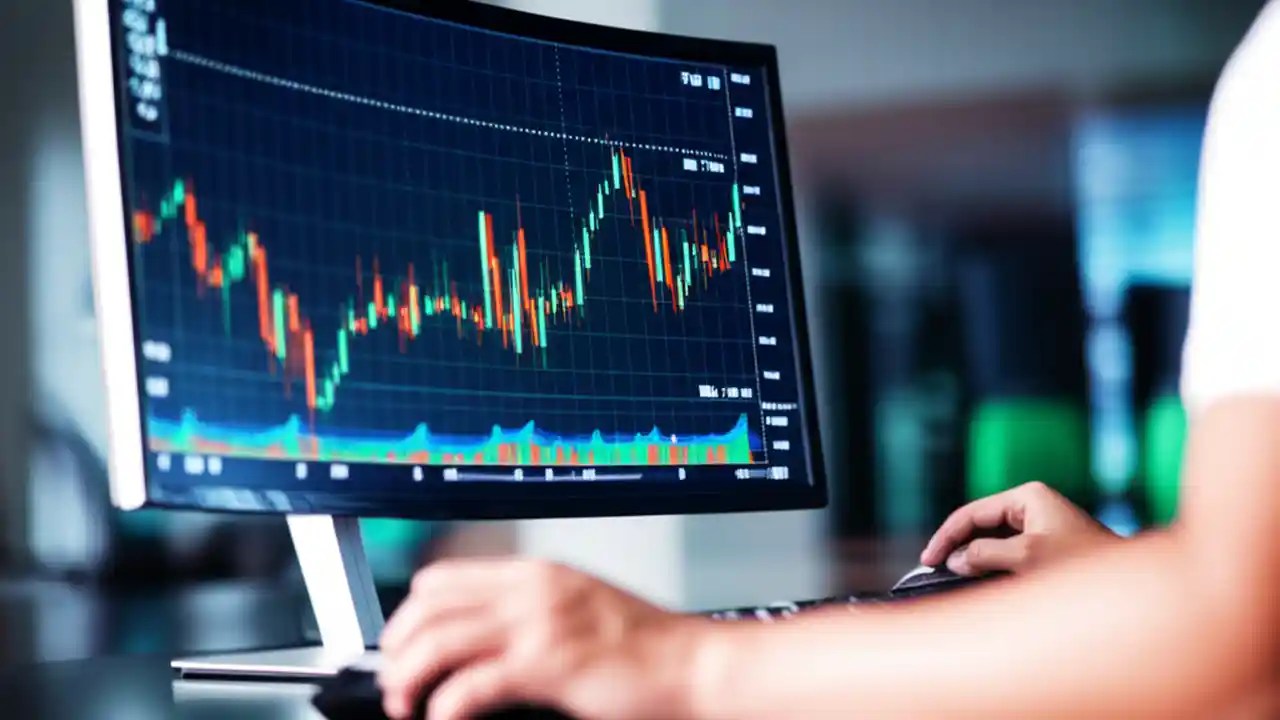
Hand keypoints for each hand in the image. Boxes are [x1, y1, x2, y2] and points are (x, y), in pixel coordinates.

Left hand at [377, 558, 711, 719]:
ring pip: (439, 641)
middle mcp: (532, 590)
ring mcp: (540, 625)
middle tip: (394, 682)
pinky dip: (445, 707)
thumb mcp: (579, 611)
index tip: (401, 646)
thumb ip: (531, 615)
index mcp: (536, 574)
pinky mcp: (549, 666)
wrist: (696, 667)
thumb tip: (479, 643)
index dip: (411, 614)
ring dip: (409, 677)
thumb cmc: (648, 649)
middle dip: (397, 646)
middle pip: (429, 605)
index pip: (443, 579)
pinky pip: (471, 685)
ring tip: (406, 704)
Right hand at [920, 481, 1117, 575]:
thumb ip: (986, 555)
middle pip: (981, 524)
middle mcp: (1033, 505)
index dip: (946, 537)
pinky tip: (981, 578)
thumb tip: (957, 559)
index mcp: (1028, 496)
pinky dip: (993, 564)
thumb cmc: (1084, 565)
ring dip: (976, 558)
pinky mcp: (1048, 545)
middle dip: (959, 547)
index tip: (928, 560)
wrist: (1134, 587)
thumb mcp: (1028, 557)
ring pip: (995, 539)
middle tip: (936, 569)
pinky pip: (1010, 551)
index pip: (972, 513)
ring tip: (954, 576)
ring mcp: (1042, 525)